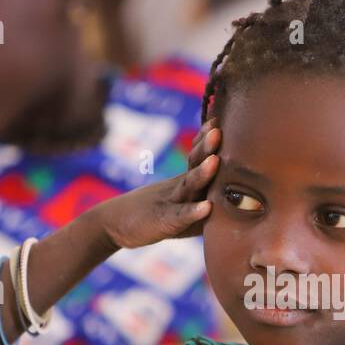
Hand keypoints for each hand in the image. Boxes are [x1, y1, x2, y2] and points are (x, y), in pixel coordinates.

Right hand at [93, 119, 219, 250]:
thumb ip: (201, 196)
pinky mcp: (165, 222)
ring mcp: (171, 204)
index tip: (217, 120)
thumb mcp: (180, 202)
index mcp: (185, 182)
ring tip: (214, 160)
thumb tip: (229, 191)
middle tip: (217, 130)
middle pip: (194, 165)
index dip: (207, 141)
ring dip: (202, 173)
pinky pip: (180, 216)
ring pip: (189, 187)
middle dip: (206, 148)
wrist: (115, 224)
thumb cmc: (153, 215)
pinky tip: (207, 207)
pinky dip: (193, 211)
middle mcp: (179, 189)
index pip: (198, 157)